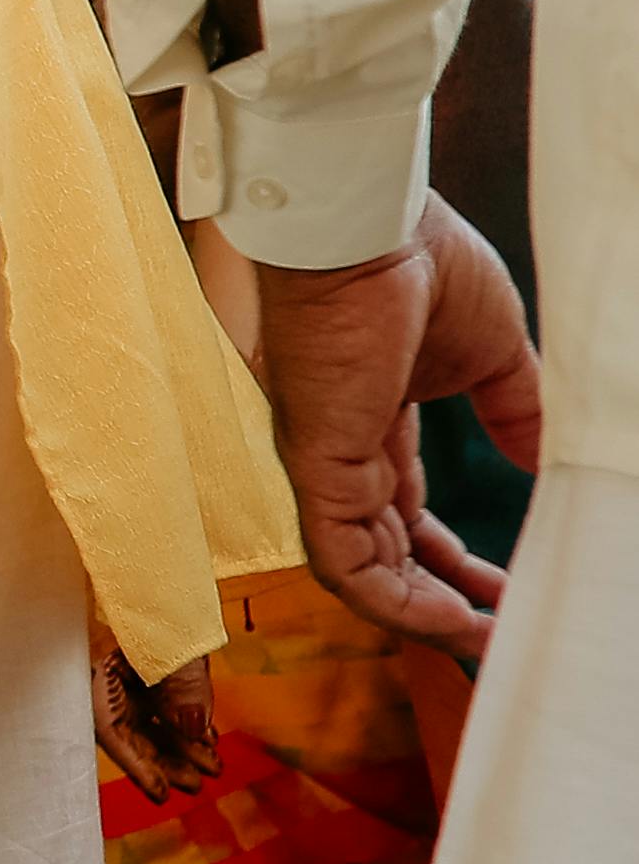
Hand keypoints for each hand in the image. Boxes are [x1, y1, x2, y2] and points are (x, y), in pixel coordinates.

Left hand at [251, 193, 544, 646]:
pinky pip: (342, 557)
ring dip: (422, 614)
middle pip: (385, 554)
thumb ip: (516, 410)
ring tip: (484, 641)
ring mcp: (322, 463)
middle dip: (442, 601)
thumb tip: (547, 462)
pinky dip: (391, 598)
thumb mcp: (493, 354)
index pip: (406, 518)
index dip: (453, 563)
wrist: (367, 222)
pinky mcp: (316, 463)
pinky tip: (447, 618)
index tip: (509, 591)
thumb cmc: (417, 263)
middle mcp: (340, 454)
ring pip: (361, 569)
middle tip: (500, 635)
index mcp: (373, 425)